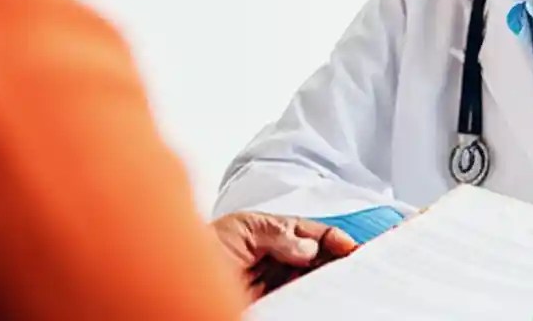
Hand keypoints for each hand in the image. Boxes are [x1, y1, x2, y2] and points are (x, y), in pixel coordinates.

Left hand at [211, 212, 357, 300]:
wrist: (179, 279)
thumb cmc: (197, 249)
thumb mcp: (241, 229)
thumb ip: (277, 232)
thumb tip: (309, 245)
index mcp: (270, 233)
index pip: (311, 232)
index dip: (332, 237)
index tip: (350, 246)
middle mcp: (275, 258)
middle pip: (317, 256)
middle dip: (337, 257)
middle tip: (353, 263)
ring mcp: (275, 283)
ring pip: (312, 279)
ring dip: (328, 278)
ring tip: (342, 280)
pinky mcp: (274, 303)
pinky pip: (300, 301)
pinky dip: (313, 299)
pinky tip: (321, 296)